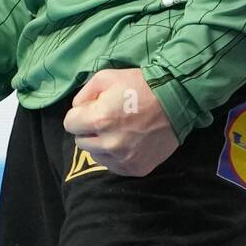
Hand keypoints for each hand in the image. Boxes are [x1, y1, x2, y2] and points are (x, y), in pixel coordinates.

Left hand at [63, 67, 178, 176]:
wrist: (176, 101)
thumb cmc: (140, 85)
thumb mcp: (107, 77)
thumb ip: (84, 94)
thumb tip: (77, 109)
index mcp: (99, 119)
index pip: (69, 124)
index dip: (79, 114)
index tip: (93, 109)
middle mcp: (109, 144)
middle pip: (81, 141)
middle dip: (89, 129)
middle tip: (107, 118)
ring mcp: (123, 159)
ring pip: (96, 155)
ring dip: (101, 143)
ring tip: (119, 130)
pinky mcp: (136, 169)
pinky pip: (113, 166)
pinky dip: (116, 155)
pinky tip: (128, 141)